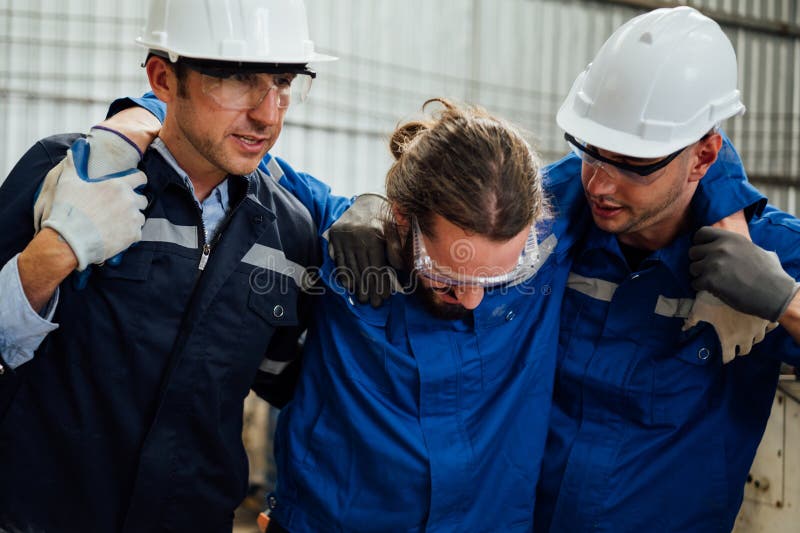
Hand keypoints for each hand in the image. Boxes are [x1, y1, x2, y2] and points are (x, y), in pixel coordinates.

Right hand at [35, 137, 146, 270]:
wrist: (70, 240)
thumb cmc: (68, 209)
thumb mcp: (68, 181)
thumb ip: (75, 162)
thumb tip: (79, 145)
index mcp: (118, 185)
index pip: (140, 177)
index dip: (138, 180)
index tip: (135, 184)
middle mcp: (129, 201)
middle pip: (143, 199)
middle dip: (134, 202)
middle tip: (121, 207)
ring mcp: (133, 219)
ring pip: (141, 216)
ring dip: (132, 218)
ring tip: (117, 222)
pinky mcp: (133, 236)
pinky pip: (138, 233)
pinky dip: (130, 234)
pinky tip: (117, 234)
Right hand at [327, 193, 399, 306]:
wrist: (366, 201)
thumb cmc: (384, 218)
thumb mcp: (394, 229)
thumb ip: (395, 247)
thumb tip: (399, 267)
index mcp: (374, 236)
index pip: (377, 266)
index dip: (381, 283)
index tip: (384, 297)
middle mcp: (357, 237)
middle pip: (364, 269)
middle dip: (370, 289)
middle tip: (373, 304)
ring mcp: (344, 238)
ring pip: (351, 266)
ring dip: (357, 285)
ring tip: (362, 299)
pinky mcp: (335, 237)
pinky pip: (339, 260)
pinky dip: (343, 274)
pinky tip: (348, 286)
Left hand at [683, 291, 777, 362]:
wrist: (738, 285)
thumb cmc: (714, 299)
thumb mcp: (699, 309)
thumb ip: (692, 320)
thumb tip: (684, 328)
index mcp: (728, 338)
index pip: (728, 356)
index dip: (725, 358)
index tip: (724, 358)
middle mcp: (745, 337)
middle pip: (745, 350)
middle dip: (740, 349)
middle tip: (736, 346)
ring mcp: (758, 328)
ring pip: (758, 340)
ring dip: (752, 339)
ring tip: (747, 334)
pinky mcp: (767, 318)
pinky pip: (770, 327)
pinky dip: (766, 327)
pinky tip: (760, 323)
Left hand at [689, 226, 799, 321]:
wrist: (774, 293)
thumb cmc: (770, 273)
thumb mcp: (756, 249)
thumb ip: (739, 246)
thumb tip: (733, 247)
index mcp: (730, 238)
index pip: (701, 233)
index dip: (699, 243)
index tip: (703, 252)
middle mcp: (719, 247)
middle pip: (693, 252)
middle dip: (699, 261)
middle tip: (710, 270)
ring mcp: (713, 263)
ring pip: (692, 268)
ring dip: (700, 275)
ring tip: (714, 281)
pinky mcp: (710, 280)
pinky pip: (695, 283)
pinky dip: (701, 288)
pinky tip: (714, 289)